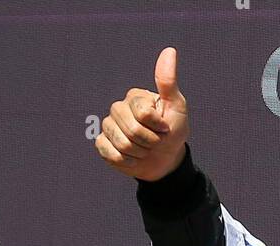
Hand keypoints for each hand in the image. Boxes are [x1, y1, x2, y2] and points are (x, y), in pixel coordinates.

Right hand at [94, 45, 187, 181]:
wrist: (166, 160)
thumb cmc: (173, 132)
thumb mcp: (177, 107)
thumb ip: (168, 82)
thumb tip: (170, 50)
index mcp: (134, 97)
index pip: (142, 113)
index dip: (157, 127)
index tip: (165, 128)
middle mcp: (118, 108)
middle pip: (132, 130)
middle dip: (149, 142)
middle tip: (155, 142)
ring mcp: (108, 125)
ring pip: (120, 143)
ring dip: (139, 153)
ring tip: (144, 150)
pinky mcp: (103, 144)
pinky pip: (109, 152)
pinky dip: (125, 161)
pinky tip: (132, 158)